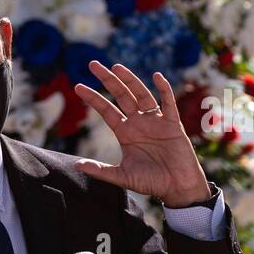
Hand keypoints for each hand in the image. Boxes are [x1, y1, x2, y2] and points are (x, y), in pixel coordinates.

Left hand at [73, 61, 210, 207]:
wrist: (177, 188)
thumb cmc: (152, 182)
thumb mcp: (122, 176)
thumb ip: (101, 170)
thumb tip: (76, 165)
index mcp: (126, 133)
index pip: (106, 110)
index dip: (93, 98)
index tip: (78, 86)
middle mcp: (139, 123)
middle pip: (122, 95)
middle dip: (108, 80)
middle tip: (92, 64)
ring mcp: (156, 121)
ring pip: (142, 94)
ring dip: (130, 80)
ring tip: (117, 67)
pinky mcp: (173, 124)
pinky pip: (168, 103)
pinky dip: (164, 89)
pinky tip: (157, 76)